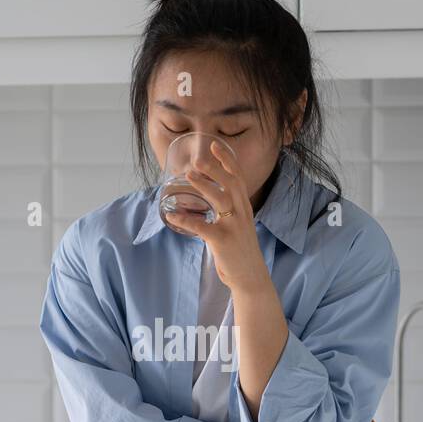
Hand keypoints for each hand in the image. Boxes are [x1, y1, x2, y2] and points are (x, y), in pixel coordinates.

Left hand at [161, 140, 270, 294]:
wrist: (250, 277)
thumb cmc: (240, 251)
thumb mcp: (237, 226)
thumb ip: (225, 212)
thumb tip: (205, 203)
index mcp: (244, 207)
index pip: (238, 177)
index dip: (226, 159)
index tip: (214, 145)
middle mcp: (242, 213)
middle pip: (231, 183)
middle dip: (215, 168)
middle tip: (198, 157)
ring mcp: (233, 226)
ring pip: (220, 200)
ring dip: (204, 186)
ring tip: (188, 175)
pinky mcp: (223, 241)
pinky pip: (202, 227)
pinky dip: (185, 220)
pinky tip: (171, 216)